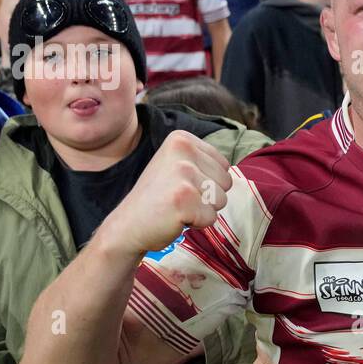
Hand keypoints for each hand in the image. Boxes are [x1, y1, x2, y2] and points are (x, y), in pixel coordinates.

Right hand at [97, 129, 232, 257]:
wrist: (127, 225)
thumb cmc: (158, 198)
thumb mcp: (177, 165)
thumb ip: (204, 161)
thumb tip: (234, 162)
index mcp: (182, 138)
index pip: (224, 165)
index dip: (207, 182)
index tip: (180, 184)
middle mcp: (183, 150)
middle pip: (226, 182)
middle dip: (207, 197)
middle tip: (178, 198)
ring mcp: (183, 173)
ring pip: (221, 200)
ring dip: (202, 210)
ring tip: (177, 206)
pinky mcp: (184, 199)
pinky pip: (211, 217)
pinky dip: (196, 223)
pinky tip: (174, 217)